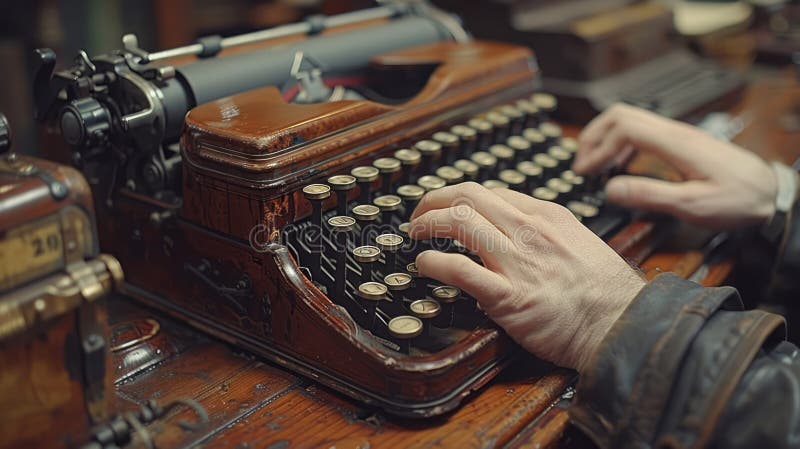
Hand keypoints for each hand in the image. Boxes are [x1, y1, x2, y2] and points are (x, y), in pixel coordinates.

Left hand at [408, 183, 644, 371]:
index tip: (448, 208)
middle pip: (469, 196)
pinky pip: (459, 269)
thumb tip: (518, 231)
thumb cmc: (606, 294)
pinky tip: (423, 265)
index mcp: (547, 217)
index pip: (492, 193)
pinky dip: (433, 262)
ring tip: (415, 234)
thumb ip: (548, 234)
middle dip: (435, 200)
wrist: (622, 326)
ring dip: (427, 223)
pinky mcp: (508, 296)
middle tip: (420, 214)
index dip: (461, 198)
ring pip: (459, 221)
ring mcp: (518, 262)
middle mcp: (530, 231)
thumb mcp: (581, 244)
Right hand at [573, 104, 776, 229]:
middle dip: (594, 136)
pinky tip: (619, 165)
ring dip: (606, 138)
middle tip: (581, 164)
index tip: (585, 172)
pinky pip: (642, 131)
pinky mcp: (681, 142)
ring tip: (594, 164)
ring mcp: (677, 134)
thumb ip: (649, 195)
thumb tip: (610, 189)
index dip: (598, 147)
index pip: (623, 127)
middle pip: (621, 115)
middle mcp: (674, 132)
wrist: (771, 193)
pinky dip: (622, 144)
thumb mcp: (692, 205)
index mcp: (674, 143)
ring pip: (630, 119)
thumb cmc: (738, 200)